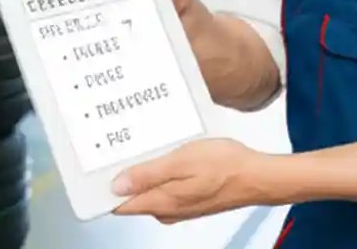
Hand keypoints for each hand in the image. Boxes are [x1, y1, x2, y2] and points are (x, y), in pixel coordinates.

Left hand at [111, 139, 271, 223]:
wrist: (258, 177)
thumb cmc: (225, 166)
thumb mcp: (182, 161)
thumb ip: (147, 175)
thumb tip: (116, 186)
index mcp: (161, 202)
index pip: (118, 204)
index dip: (105, 187)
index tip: (99, 165)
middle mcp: (167, 210)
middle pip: (133, 197)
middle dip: (124, 174)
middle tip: (123, 146)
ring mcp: (180, 206)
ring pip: (151, 190)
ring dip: (146, 171)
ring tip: (148, 145)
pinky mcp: (191, 199)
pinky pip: (167, 187)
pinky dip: (163, 172)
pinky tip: (171, 154)